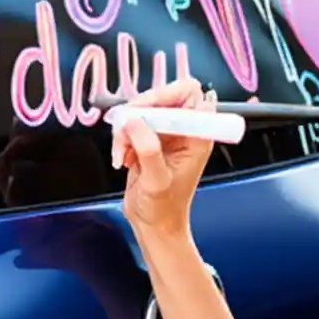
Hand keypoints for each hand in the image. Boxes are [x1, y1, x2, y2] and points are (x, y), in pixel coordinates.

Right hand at [112, 78, 216, 240]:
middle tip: (126, 128)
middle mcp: (183, 131)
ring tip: (123, 153)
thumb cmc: (163, 208)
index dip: (168, 95)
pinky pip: (129, 124)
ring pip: (141, 109)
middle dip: (139, 110)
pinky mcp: (147, 139)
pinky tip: (123, 158)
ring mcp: (164, 134)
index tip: (148, 112)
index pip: (190, 94)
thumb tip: (133, 120)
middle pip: (162, 96)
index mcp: (197, 136)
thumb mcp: (157, 180)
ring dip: (125, 128)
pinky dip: (120, 138)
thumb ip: (148, 149)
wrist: (152, 224)